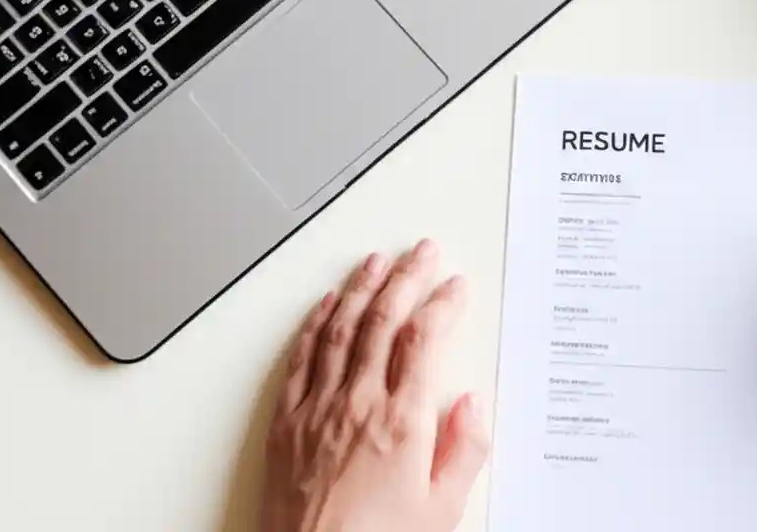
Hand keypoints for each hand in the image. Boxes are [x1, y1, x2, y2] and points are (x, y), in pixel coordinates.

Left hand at [261, 239, 489, 531]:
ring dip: (360, 287)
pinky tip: (325, 305)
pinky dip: (315, 323)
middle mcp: (358, 405)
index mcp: (402, 422)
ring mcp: (318, 409)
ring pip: (340, 328)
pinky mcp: (287, 424)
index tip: (454, 286)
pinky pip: (301, 358)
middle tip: (422, 252)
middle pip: (383, 320)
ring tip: (376, 261)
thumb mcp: (442, 510)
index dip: (442, 303)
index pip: (424, 340)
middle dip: (406, 277)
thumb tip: (469, 405)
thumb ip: (463, 451)